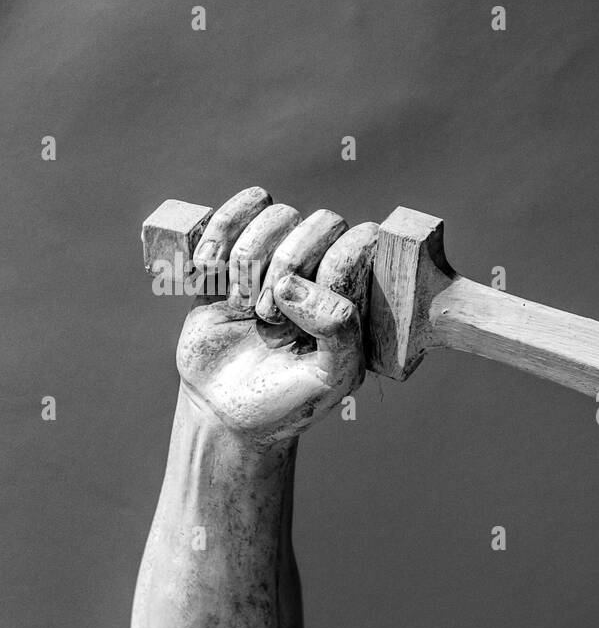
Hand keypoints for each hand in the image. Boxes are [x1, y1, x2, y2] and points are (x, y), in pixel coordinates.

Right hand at [174, 187, 377, 443]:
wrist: (227, 414)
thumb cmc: (290, 401)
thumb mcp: (332, 379)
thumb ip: (339, 331)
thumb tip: (294, 284)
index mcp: (355, 295)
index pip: (361, 242)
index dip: (331, 266)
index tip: (299, 314)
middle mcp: (322, 271)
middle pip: (318, 222)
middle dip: (288, 263)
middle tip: (269, 316)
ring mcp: (276, 260)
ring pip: (275, 214)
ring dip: (250, 258)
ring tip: (240, 304)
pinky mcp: (232, 258)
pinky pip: (229, 215)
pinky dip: (215, 239)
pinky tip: (208, 280)